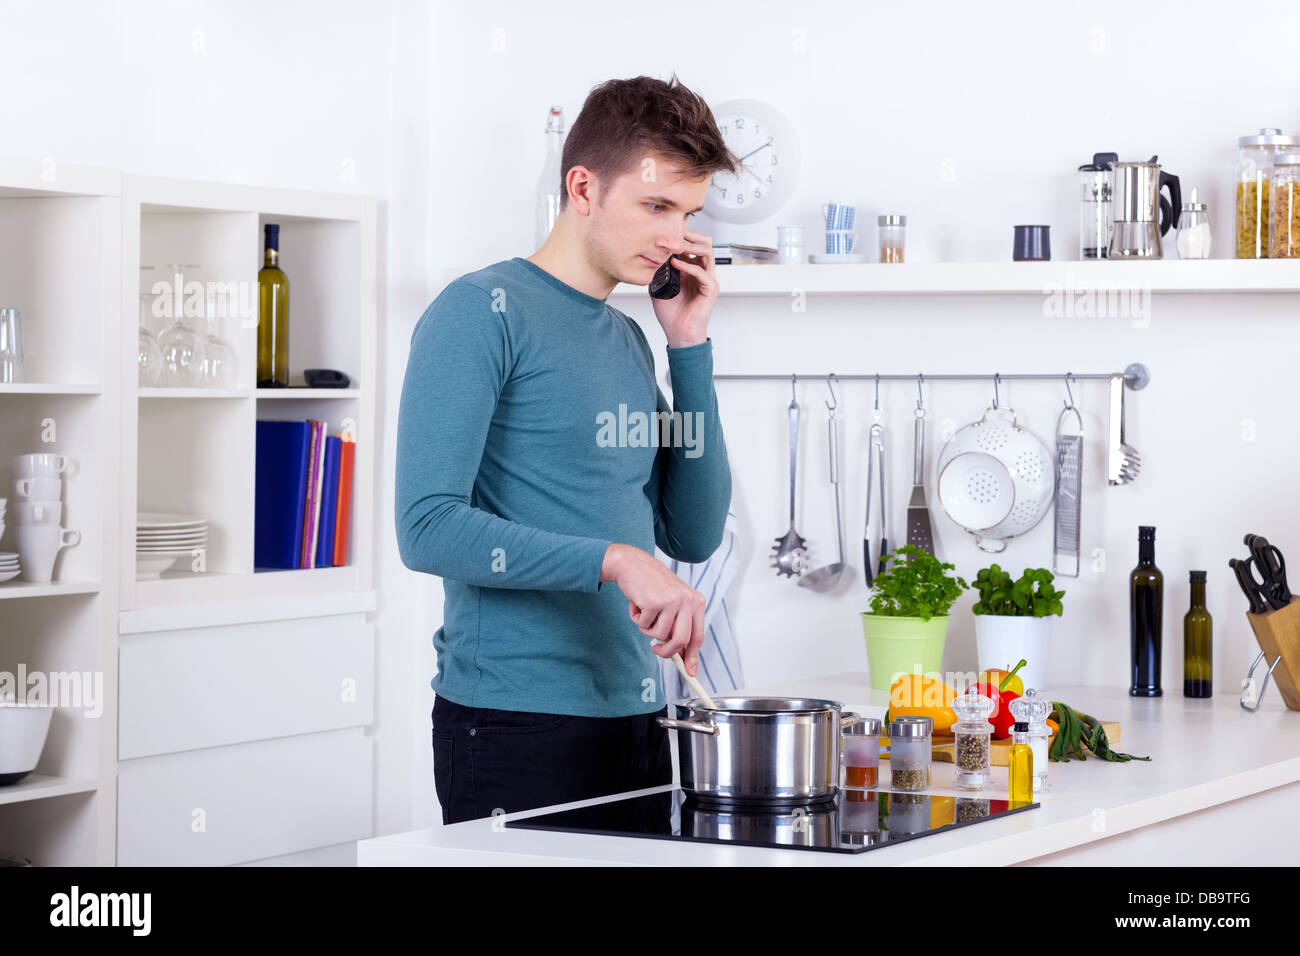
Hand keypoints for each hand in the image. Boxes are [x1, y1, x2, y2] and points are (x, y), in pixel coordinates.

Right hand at [601, 543, 706, 674]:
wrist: (632, 564)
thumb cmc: (652, 586)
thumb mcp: (672, 604)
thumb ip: (679, 626)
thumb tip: (683, 657)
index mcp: (696, 601)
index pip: (698, 636)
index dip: (693, 656)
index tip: (690, 671)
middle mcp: (687, 600)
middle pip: (681, 641)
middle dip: (667, 652)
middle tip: (655, 650)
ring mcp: (672, 601)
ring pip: (659, 635)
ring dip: (647, 629)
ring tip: (645, 612)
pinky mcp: (655, 602)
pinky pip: (644, 626)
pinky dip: (637, 619)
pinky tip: (637, 604)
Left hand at [649, 229, 716, 349]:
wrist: (678, 333)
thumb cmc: (671, 314)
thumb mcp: (658, 286)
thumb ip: (658, 271)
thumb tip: (651, 255)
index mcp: (691, 269)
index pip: (691, 244)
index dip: (678, 237)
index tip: (661, 235)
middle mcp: (701, 271)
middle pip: (703, 242)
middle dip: (687, 236)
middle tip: (668, 236)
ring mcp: (707, 279)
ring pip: (707, 252)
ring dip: (689, 246)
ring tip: (673, 246)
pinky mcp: (710, 289)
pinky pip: (702, 272)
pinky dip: (688, 265)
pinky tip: (675, 263)